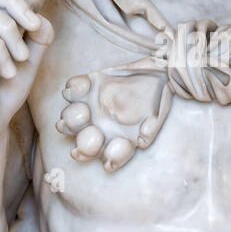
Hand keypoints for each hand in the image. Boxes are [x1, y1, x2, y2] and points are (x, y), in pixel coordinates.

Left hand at [57, 67, 171, 172]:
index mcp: (115, 138)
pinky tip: (84, 85)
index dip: (96, 158)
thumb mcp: (159, 115)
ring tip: (82, 110)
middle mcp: (99, 125)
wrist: (158, 71)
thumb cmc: (160, 98)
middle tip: (79, 136)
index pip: (103, 153)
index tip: (98, 160)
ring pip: (70, 116)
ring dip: (70, 116)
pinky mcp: (89, 85)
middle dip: (78, 139)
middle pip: (80, 138)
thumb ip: (150, 129)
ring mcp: (91, 106)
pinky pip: (74, 88)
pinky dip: (74, 87)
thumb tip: (140, 141)